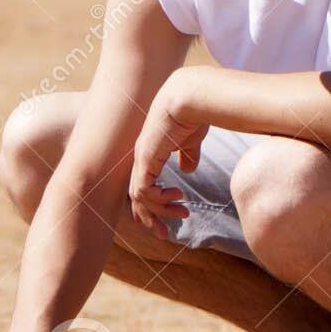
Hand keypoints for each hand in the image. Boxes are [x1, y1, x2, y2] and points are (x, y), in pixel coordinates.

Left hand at [129, 72, 208, 238]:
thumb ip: (187, 155)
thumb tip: (188, 169)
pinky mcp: (145, 160)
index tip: (172, 217)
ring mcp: (141, 159)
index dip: (155, 205)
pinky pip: (144, 191)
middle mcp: (141, 157)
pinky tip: (178, 196)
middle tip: (164, 234)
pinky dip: (158, 200)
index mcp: (150, 153)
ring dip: (160, 211)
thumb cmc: (193, 113)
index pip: (144, 186)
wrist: (189, 98)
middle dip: (150, 219)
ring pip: (140, 198)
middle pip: (136, 198)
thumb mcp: (191, 141)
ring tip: (183, 212)